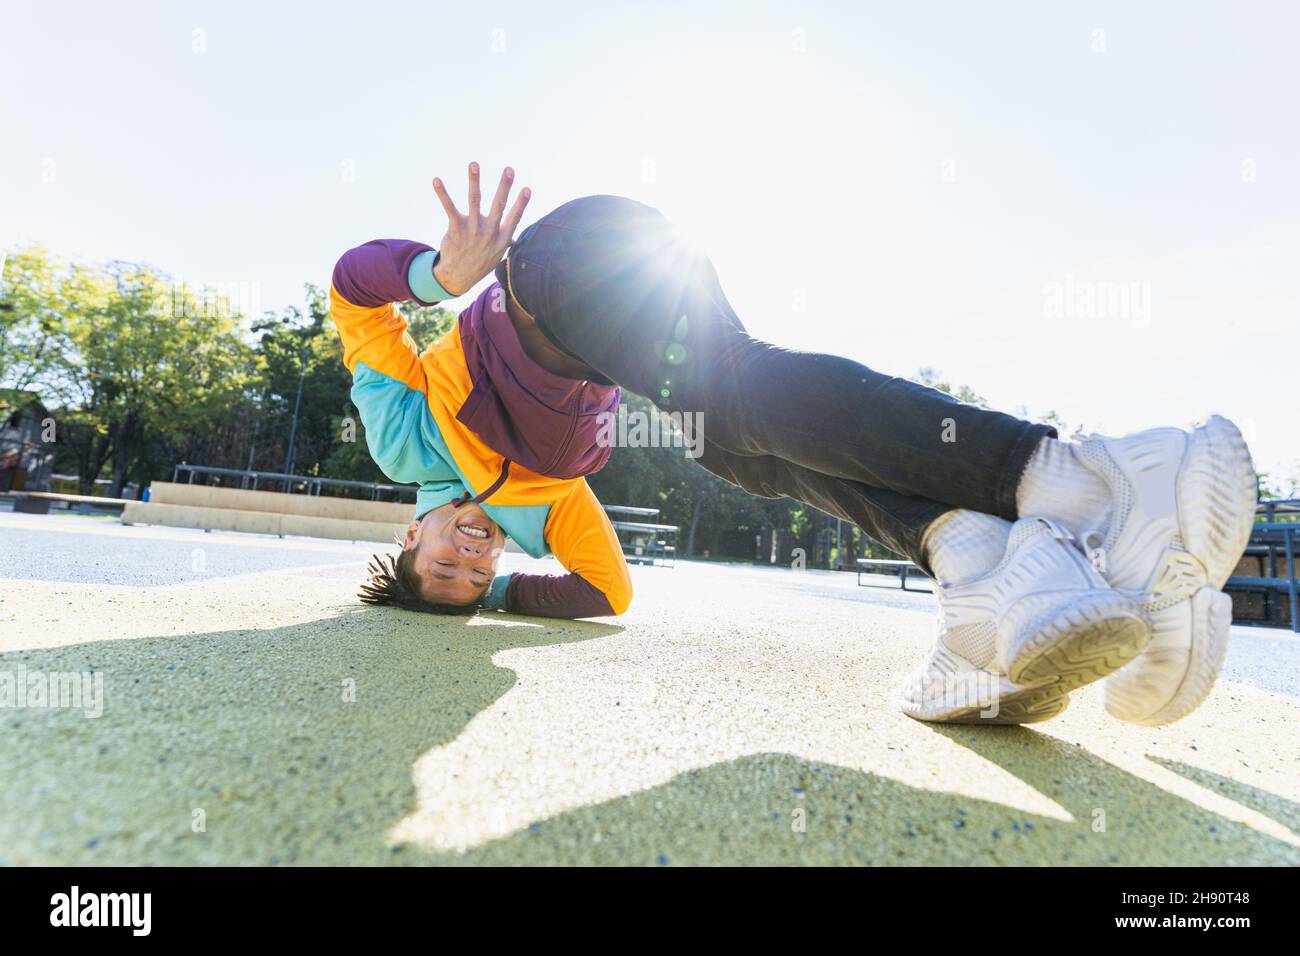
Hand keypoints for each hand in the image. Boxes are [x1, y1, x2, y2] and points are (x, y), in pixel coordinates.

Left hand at [430, 162, 530, 295]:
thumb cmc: (480, 263)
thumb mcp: (497, 255)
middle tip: (509, 169)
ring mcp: (472, 230)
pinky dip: (442, 193)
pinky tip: (436, 180)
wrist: (458, 277)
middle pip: (498, 205)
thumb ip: (506, 242)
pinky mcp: (456, 229)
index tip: (527, 189)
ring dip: (474, 180)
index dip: (521, 204)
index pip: (514, 218)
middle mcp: (489, 232)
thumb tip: (516, 240)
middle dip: (504, 186)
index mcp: (502, 238)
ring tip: (474, 164)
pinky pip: (449, 208)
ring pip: (474, 201)